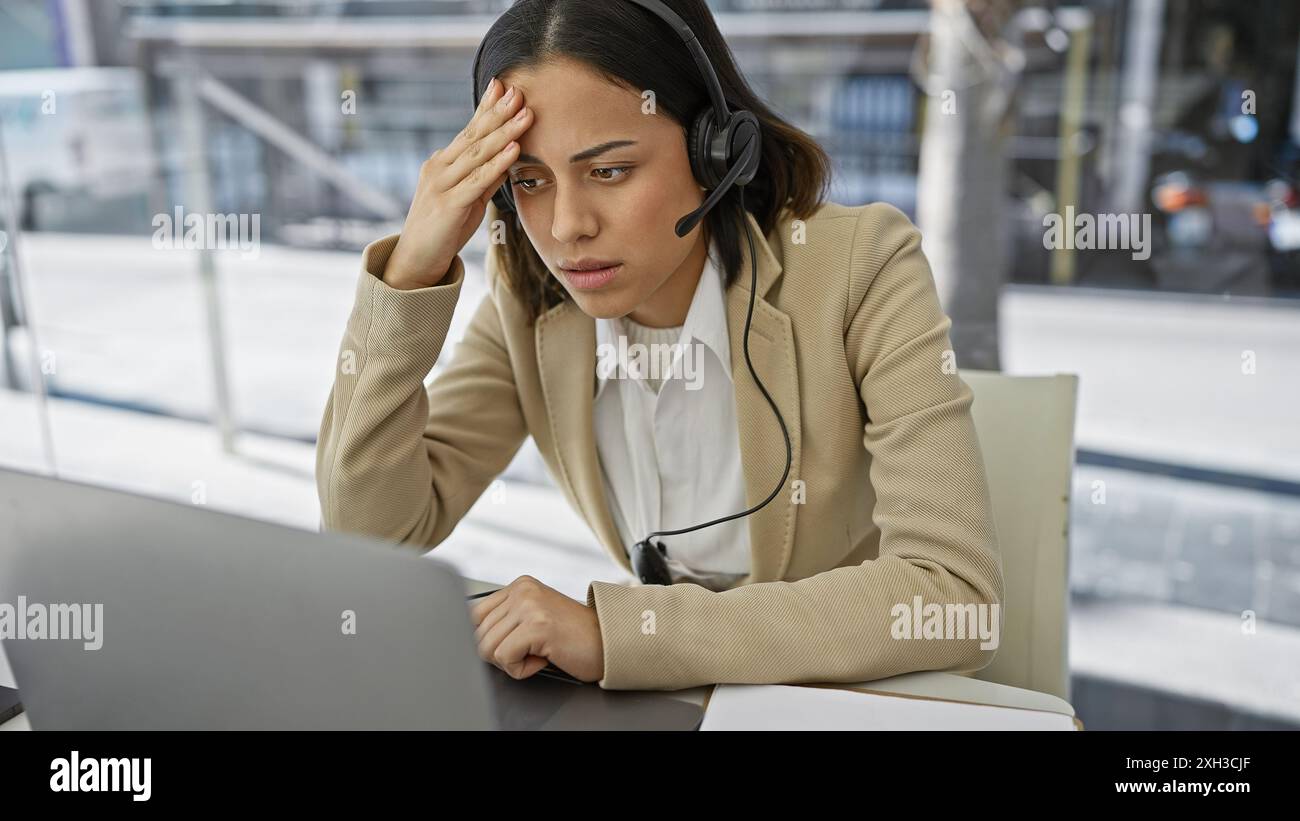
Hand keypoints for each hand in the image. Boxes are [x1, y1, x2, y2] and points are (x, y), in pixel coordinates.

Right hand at [384, 76, 533, 288]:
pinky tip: (513, 149)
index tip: (503, 86)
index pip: (469, 130)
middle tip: (518, 91)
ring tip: (524, 113)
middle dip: (498, 112)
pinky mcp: (449, 205)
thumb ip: (486, 179)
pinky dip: (497, 164)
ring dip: (504, 132)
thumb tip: (509, 158)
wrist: (416, 259)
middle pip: (474, 135)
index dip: (486, 108)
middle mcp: (439, 167)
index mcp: (442, 162)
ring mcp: (441, 185)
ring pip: (477, 153)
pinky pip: (477, 180)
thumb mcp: (469, 199)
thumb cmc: (444, 229)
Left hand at [470, 575, 604, 682]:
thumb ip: (506, 621)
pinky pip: (504, 658)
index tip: (514, 646)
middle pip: (478, 634)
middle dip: (501, 653)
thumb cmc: (576, 639)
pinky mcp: (536, 626)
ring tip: (540, 653)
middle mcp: (522, 591)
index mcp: (520, 586)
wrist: (611, 644)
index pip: (474, 616)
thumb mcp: (536, 618)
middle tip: (532, 651)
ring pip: (487, 648)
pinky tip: (544, 658)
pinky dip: (522, 669)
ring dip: (513, 662)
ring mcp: (529, 606)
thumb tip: (472, 639)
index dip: (489, 640)